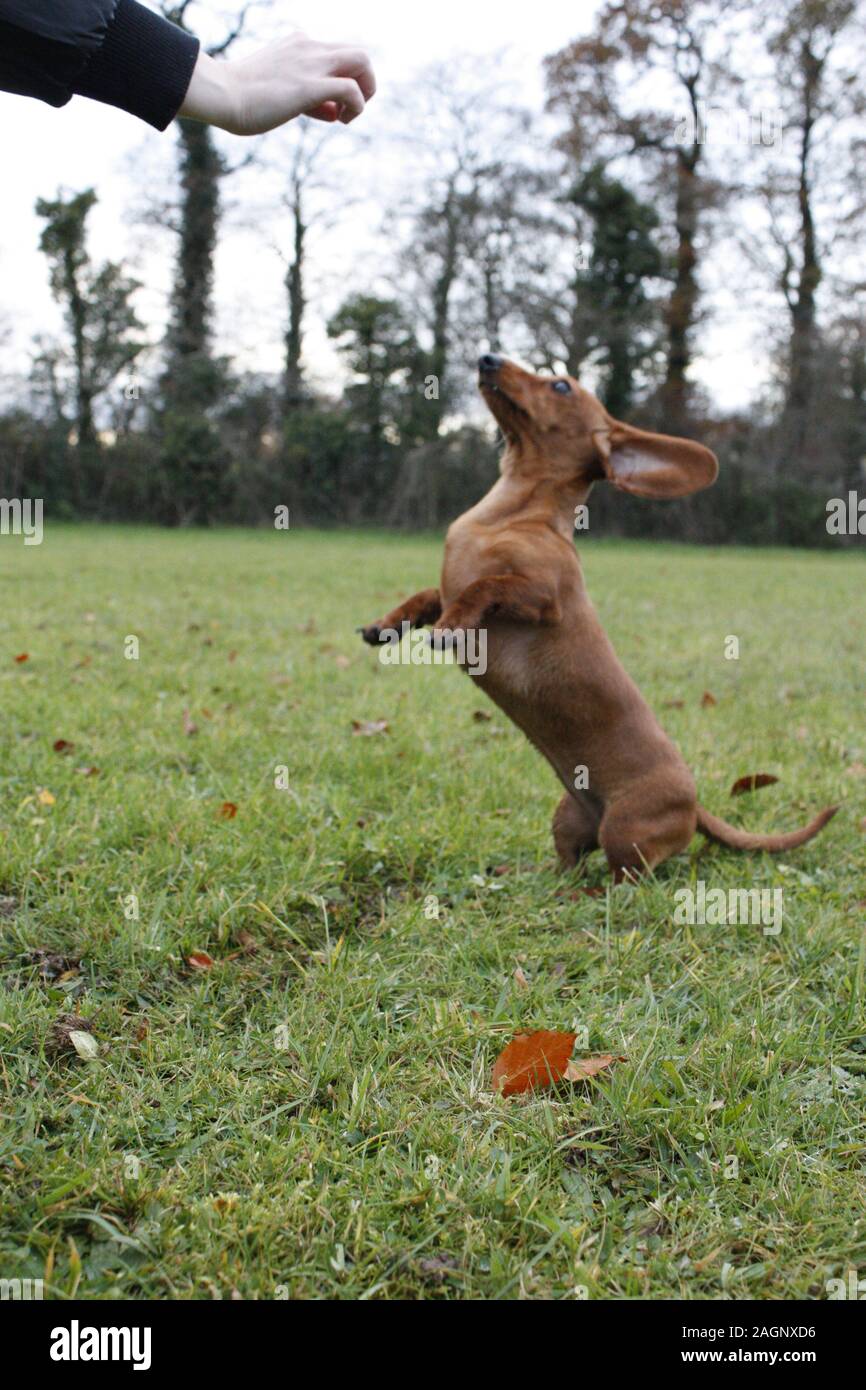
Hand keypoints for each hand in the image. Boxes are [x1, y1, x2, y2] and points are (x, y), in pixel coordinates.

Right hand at [179, 32, 375, 135]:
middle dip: (365, 82)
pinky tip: (342, 120)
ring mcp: (311, 63)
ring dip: (366, 91)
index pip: (338, 55)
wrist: (221, 95)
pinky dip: (357, 106)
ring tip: (347, 116)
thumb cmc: (242, 99)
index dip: (342, 81)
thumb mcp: (280, 91)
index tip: (328, 106)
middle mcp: (309, 46)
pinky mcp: (310, 85)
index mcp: (299, 44)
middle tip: (349, 109)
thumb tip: (333, 112)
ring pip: (363, 61)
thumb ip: (308, 97)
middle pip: (359, 53)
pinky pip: (352, 90)